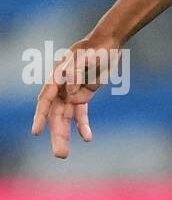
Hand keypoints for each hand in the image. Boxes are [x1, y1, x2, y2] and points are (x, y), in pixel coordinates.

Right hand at [31, 37, 122, 158]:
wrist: (107, 44)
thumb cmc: (94, 49)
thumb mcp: (87, 58)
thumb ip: (76, 73)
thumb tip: (70, 93)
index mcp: (57, 77)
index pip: (45, 100)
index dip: (41, 117)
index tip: (37, 132)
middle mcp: (61, 87)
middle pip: (55, 115)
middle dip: (56, 135)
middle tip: (59, 155)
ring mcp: (71, 92)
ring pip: (65, 118)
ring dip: (64, 135)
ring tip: (63, 155)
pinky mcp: (83, 95)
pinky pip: (80, 114)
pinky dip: (83, 126)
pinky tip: (87, 138)